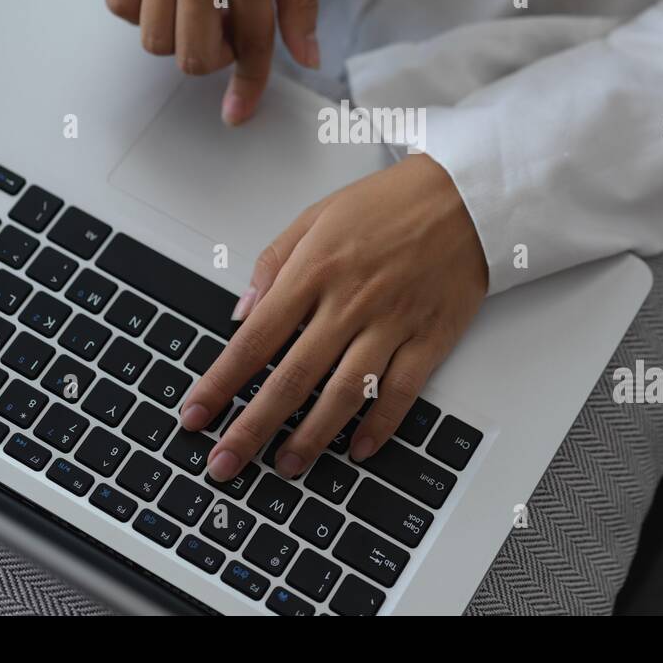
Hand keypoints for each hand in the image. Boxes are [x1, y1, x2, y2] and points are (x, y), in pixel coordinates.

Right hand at [105, 0, 317, 124]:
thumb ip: (299, 5)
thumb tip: (306, 58)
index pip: (251, 50)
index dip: (250, 88)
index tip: (241, 112)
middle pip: (193, 56)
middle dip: (217, 60)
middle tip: (233, 30)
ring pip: (154, 38)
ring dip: (180, 39)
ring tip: (202, 9)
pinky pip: (120, 3)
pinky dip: (141, 12)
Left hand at [180, 154, 488, 481]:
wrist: (467, 196)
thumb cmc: (390, 204)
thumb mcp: (317, 215)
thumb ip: (274, 263)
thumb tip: (242, 314)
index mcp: (315, 269)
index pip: (254, 339)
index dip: (220, 383)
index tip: (195, 414)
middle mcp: (350, 301)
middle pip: (292, 378)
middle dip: (252, 427)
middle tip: (225, 462)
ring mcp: (393, 322)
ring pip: (344, 394)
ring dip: (311, 437)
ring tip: (285, 465)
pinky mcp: (431, 337)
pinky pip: (401, 392)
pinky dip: (379, 426)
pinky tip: (358, 449)